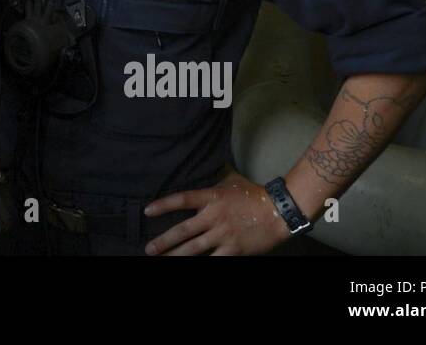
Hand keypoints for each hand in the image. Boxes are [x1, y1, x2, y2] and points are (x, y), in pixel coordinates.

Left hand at [142, 170, 292, 255]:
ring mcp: (223, 235)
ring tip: (160, 260)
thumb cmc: (253, 194)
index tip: (148, 211)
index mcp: (212, 197)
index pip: (182, 199)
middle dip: (163, 241)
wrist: (278, 212)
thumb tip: (206, 159)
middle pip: (183, 230)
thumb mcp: (231, 180)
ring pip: (194, 249)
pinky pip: (213, 260)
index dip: (164, 205)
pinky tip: (190, 266)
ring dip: (175, 256)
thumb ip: (215, 175)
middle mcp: (214, 217)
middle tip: (149, 249)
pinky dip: (202, 264)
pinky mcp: (233, 249)